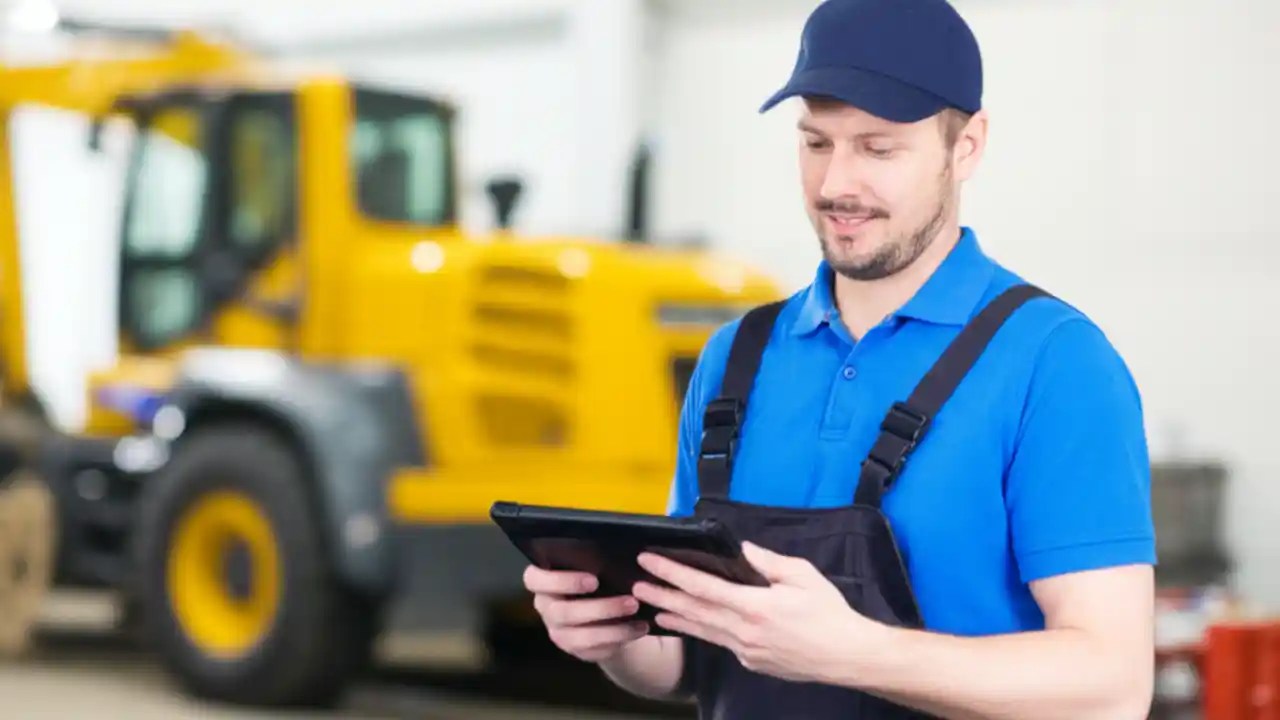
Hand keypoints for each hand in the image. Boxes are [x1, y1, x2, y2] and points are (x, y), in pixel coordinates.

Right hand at [523, 565, 649, 662]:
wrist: (604, 612)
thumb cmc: (597, 580)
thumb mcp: (593, 568)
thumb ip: (593, 562)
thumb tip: (619, 553)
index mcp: (543, 582)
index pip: (533, 579)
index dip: (560, 581)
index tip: (593, 579)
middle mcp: (546, 608)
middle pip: (562, 612)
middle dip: (600, 607)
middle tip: (630, 600)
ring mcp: (558, 632)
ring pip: (580, 635)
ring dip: (613, 627)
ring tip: (637, 614)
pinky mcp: (575, 650)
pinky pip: (594, 649)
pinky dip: (619, 638)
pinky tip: (638, 628)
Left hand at [632, 542, 886, 683]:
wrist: (847, 656)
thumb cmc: (829, 614)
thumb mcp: (802, 576)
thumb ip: (767, 562)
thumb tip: (742, 550)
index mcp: (754, 607)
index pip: (702, 586)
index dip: (673, 572)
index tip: (651, 561)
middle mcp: (744, 632)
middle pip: (694, 611)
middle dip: (664, 595)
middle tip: (638, 585)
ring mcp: (746, 651)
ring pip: (703, 631)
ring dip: (677, 617)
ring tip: (655, 608)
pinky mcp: (752, 663)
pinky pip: (720, 643)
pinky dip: (702, 632)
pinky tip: (693, 625)